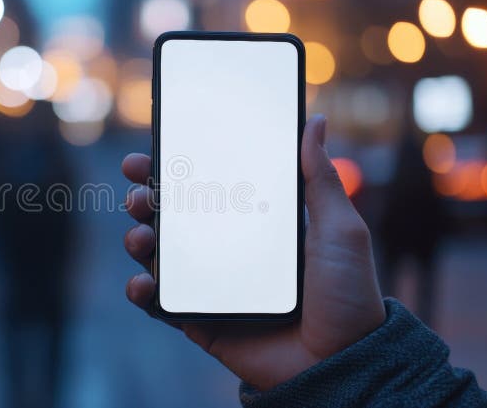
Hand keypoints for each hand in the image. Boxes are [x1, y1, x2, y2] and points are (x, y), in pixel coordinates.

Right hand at [121, 114, 385, 390]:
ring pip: (159, 255)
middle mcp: (226, 250)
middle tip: (138, 188)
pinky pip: (161, 304)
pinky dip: (141, 291)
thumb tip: (316, 122)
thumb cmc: (348, 296)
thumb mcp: (339, 230)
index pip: (208, 188)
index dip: (178, 168)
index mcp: (253, 225)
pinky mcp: (200, 320)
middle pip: (174, 217)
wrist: (343, 363)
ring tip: (140, 235)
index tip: (157, 147)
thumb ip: (321, 179)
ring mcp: (210, 286)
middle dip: (147, 197)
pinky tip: (142, 282)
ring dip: (139, 238)